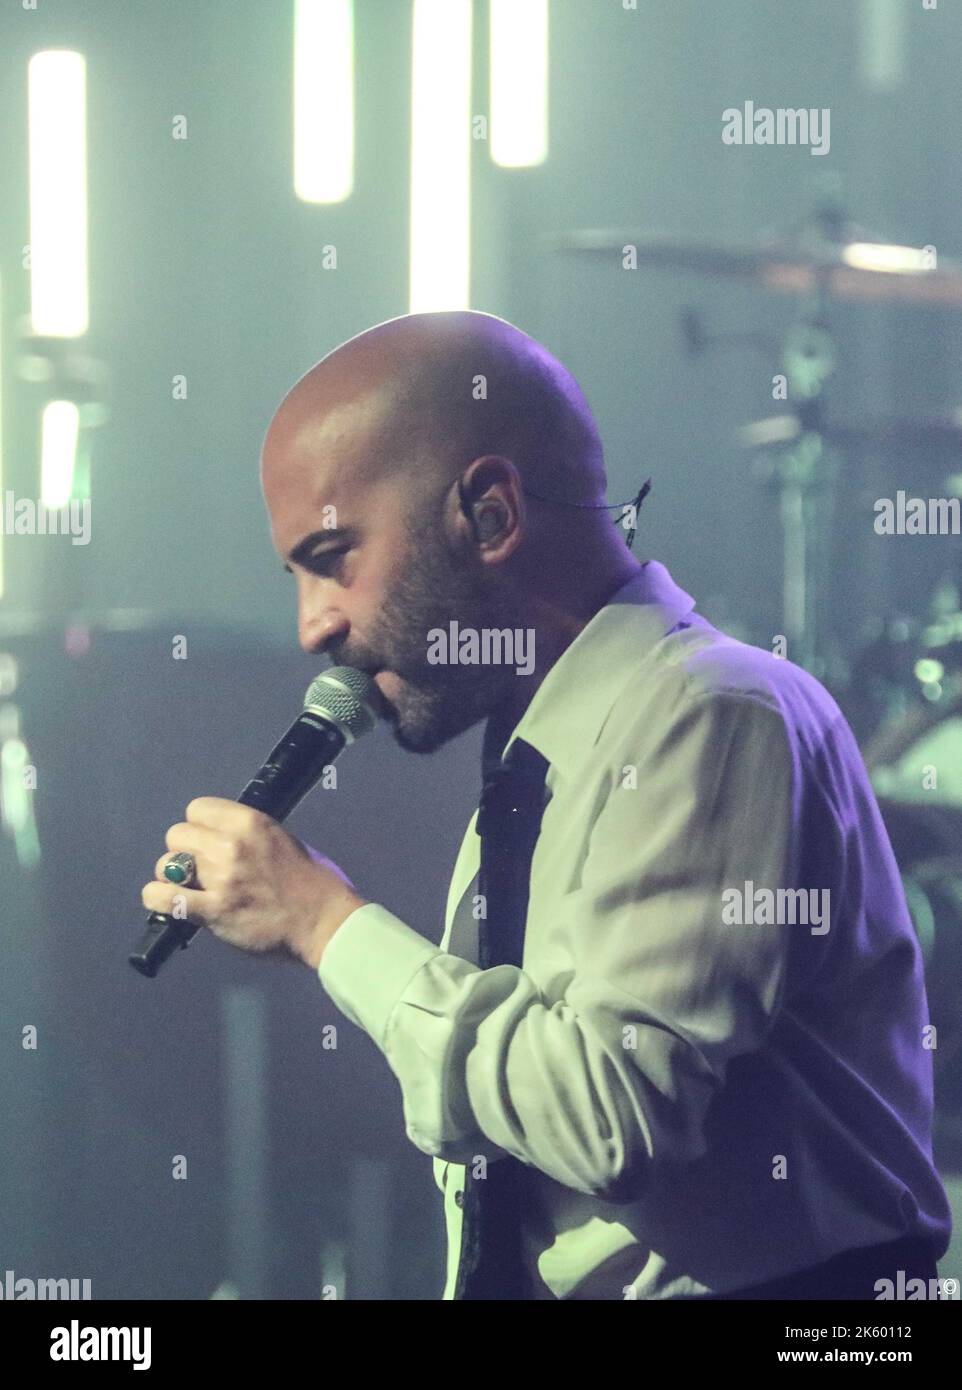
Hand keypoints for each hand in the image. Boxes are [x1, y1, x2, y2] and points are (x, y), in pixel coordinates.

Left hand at [141, 797, 365, 969]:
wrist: (325, 921)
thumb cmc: (313, 884)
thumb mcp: (283, 840)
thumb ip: (249, 837)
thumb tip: (220, 839)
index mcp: (250, 822)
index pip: (197, 808)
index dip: (197, 826)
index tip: (205, 841)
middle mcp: (231, 845)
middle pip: (177, 835)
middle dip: (183, 852)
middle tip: (198, 869)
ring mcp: (221, 878)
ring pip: (166, 865)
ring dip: (172, 878)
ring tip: (188, 890)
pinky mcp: (214, 910)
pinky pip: (164, 898)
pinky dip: (159, 899)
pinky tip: (167, 903)